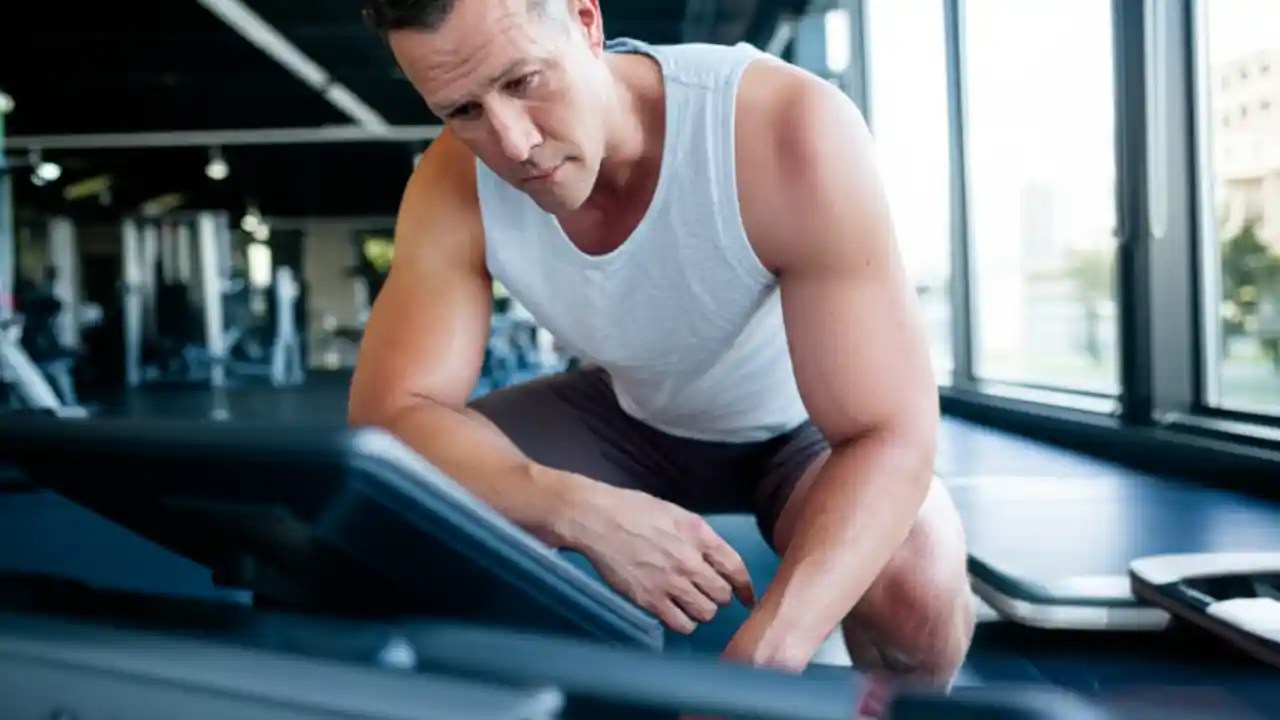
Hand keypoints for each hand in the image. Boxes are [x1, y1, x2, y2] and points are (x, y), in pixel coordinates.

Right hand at [571, 485, 755, 633]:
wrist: (598, 520)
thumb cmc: (634, 511)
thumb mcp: (677, 514)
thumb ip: (700, 537)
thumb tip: (716, 560)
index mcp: (700, 534)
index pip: (736, 569)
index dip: (745, 587)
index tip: (746, 597)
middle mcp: (690, 561)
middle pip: (722, 595)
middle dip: (718, 596)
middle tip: (707, 594)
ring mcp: (671, 582)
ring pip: (706, 613)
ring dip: (702, 610)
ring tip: (691, 604)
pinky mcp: (651, 600)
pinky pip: (682, 625)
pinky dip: (684, 623)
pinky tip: (676, 614)